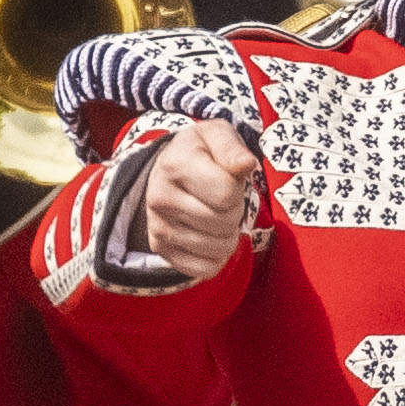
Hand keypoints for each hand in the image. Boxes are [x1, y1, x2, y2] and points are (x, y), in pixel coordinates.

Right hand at [132, 125, 265, 281]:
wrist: (167, 170)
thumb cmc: (201, 153)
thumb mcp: (217, 136)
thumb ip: (232, 148)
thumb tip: (246, 164)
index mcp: (174, 165)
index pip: (225, 194)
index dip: (237, 189)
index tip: (227, 179)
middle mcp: (160, 198)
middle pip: (223, 223)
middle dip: (235, 211)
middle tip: (223, 199)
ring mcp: (158, 227)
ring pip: (218, 249)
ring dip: (229, 235)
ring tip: (216, 214)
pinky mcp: (161, 250)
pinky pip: (205, 269)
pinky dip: (217, 257)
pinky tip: (210, 236)